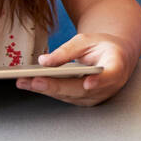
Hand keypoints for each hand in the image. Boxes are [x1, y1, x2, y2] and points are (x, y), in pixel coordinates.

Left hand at [21, 33, 135, 105]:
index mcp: (116, 66)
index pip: (109, 76)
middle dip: (57, 86)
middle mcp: (109, 86)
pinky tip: (30, 84)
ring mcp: (97, 96)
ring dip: (46, 90)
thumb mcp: (87, 40)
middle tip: (35, 81)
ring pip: (70, 95)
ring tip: (24, 81)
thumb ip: (67, 50)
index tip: (88, 83)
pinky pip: (65, 96)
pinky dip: (48, 90)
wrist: (114, 56)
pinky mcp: (85, 100)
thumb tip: (45, 61)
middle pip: (82, 90)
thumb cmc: (102, 46)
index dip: (99, 81)